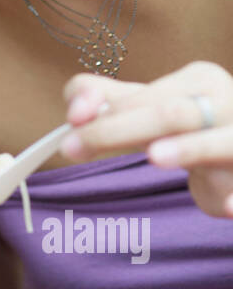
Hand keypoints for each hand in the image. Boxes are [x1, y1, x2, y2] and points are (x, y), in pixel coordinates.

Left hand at [60, 63, 232, 218]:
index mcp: (198, 82)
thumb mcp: (151, 109)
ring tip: (155, 156)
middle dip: (118, 130)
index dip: (104, 106)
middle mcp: (225, 104)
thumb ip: (108, 100)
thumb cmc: (193, 131)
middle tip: (72, 148)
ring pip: (216, 142)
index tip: (71, 121)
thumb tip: (75, 109)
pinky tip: (228, 206)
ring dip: (190, 149)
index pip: (144, 92)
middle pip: (170, 114)